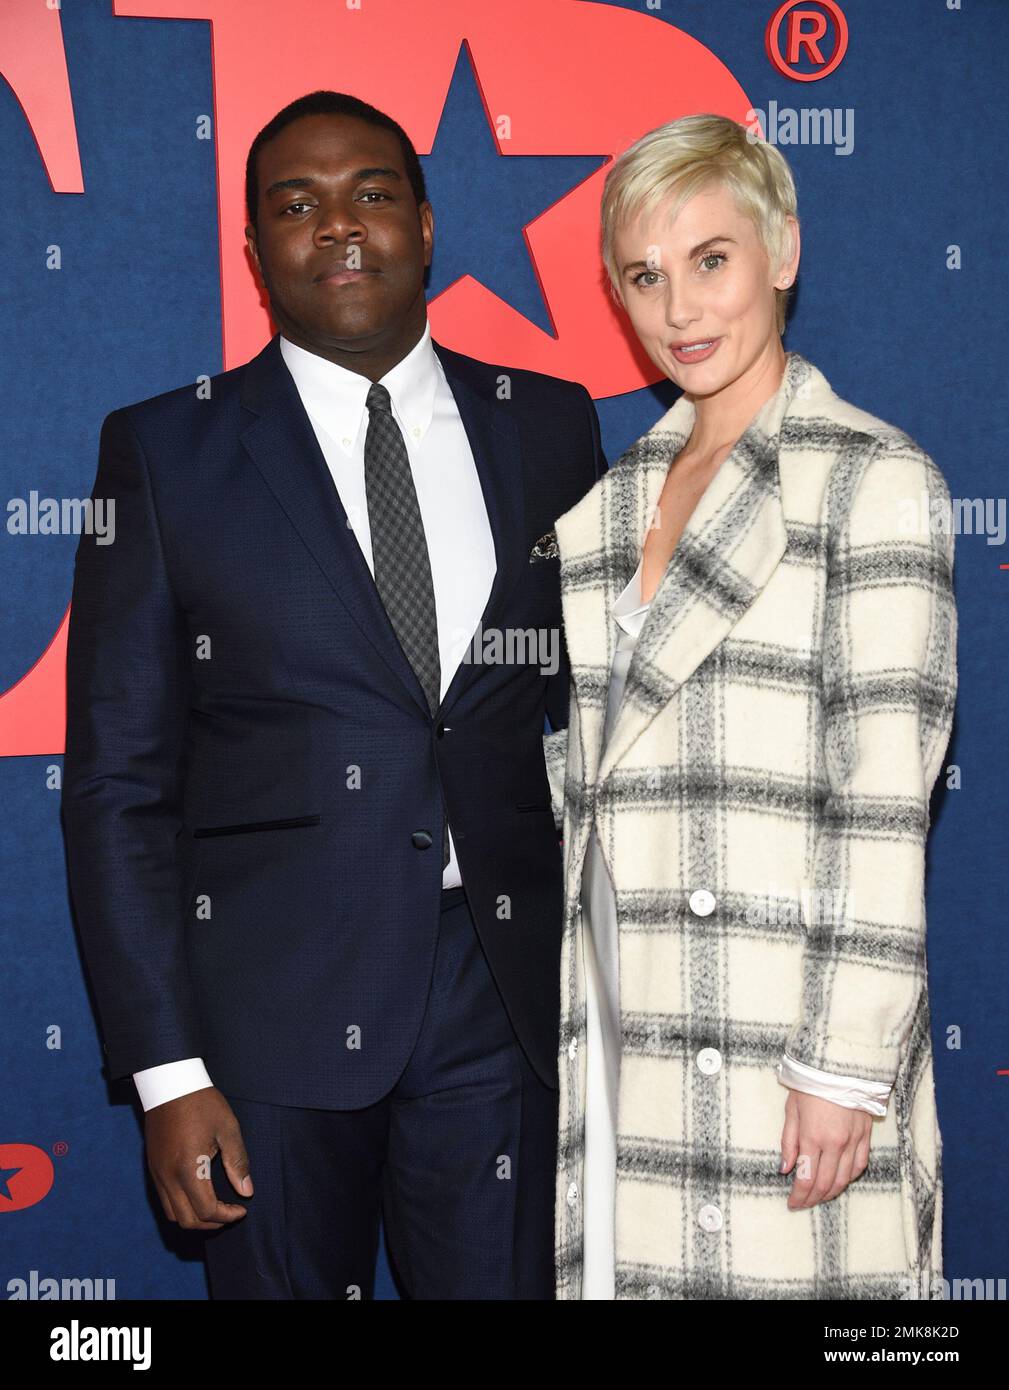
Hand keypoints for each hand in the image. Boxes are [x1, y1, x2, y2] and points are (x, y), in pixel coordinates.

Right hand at [144, 1087, 251, 1229]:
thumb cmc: (202, 1103)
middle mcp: (169, 1177)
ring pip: (172, 1215)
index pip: (207, 1210)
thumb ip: (238, 1162)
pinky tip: (198, 1194)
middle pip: (187, 1221)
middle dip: (211, 1223)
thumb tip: (246, 1191)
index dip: (227, 1216)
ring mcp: (158, 1174)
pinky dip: (182, 1207)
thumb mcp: (228, 1129)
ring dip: (195, 1218)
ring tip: (216, 1207)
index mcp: (188, 1169)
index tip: (242, 1209)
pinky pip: (164, 1200)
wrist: (169, 1084)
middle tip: (230, 1212)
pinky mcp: (153, 1168)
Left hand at [779, 1088, 871, 1208]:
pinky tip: (840, 1181)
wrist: (840, 1064)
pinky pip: (860, 1166)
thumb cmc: (810, 1084)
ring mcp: (853, 1141)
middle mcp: (835, 1144)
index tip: (792, 1204)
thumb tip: (785, 1169)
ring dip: (831, 1193)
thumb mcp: (791, 1109)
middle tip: (803, 1204)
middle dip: (812, 1199)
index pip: (806, 1178)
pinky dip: (849, 1178)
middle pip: (825, 1184)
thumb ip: (788, 1141)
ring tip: (819, 1196)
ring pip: (844, 1179)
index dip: (799, 1196)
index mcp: (813, 1137)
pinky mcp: (866, 1136)